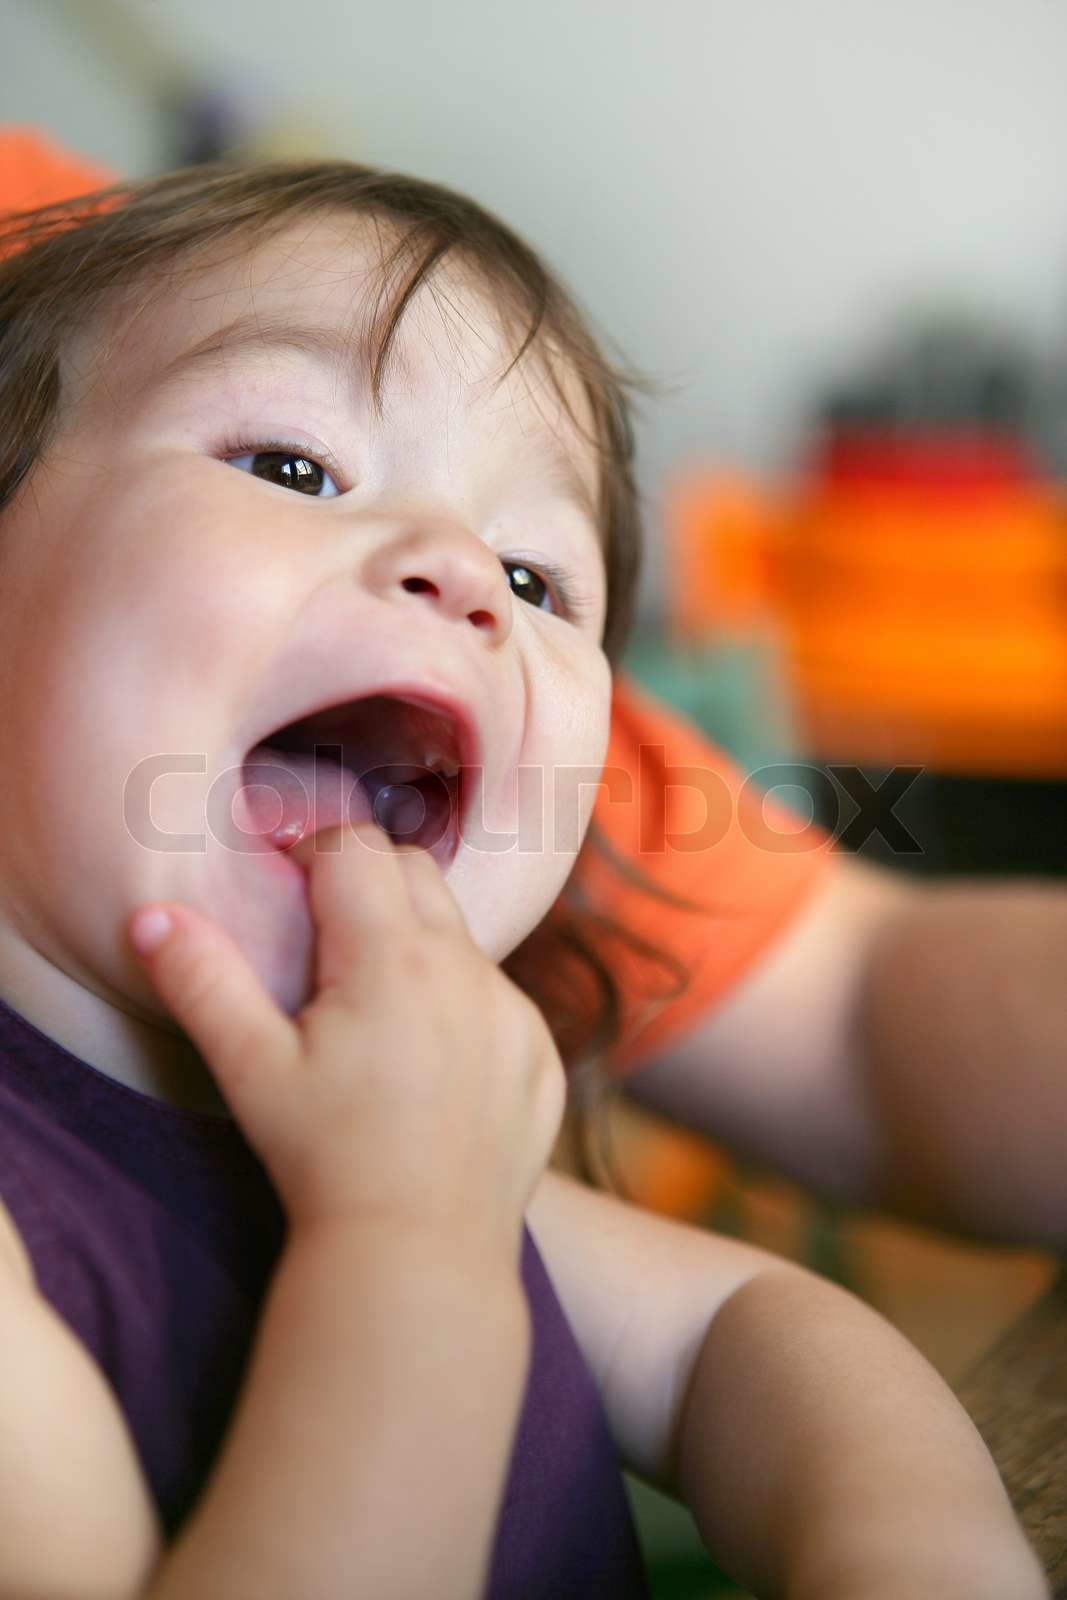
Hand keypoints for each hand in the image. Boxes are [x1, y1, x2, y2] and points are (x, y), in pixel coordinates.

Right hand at [127, 823, 565, 1256]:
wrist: (418, 1254)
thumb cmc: (323, 1161)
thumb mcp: (250, 1070)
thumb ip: (202, 981)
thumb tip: (151, 916)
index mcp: (390, 958)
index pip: (355, 848)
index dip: (316, 854)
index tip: (292, 888)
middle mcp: (464, 969)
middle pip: (416, 872)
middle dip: (368, 884)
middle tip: (325, 943)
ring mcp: (512, 1011)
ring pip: (461, 937)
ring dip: (418, 947)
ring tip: (373, 1014)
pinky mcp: (542, 1053)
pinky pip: (500, 997)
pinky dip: (463, 1006)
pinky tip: (427, 1067)